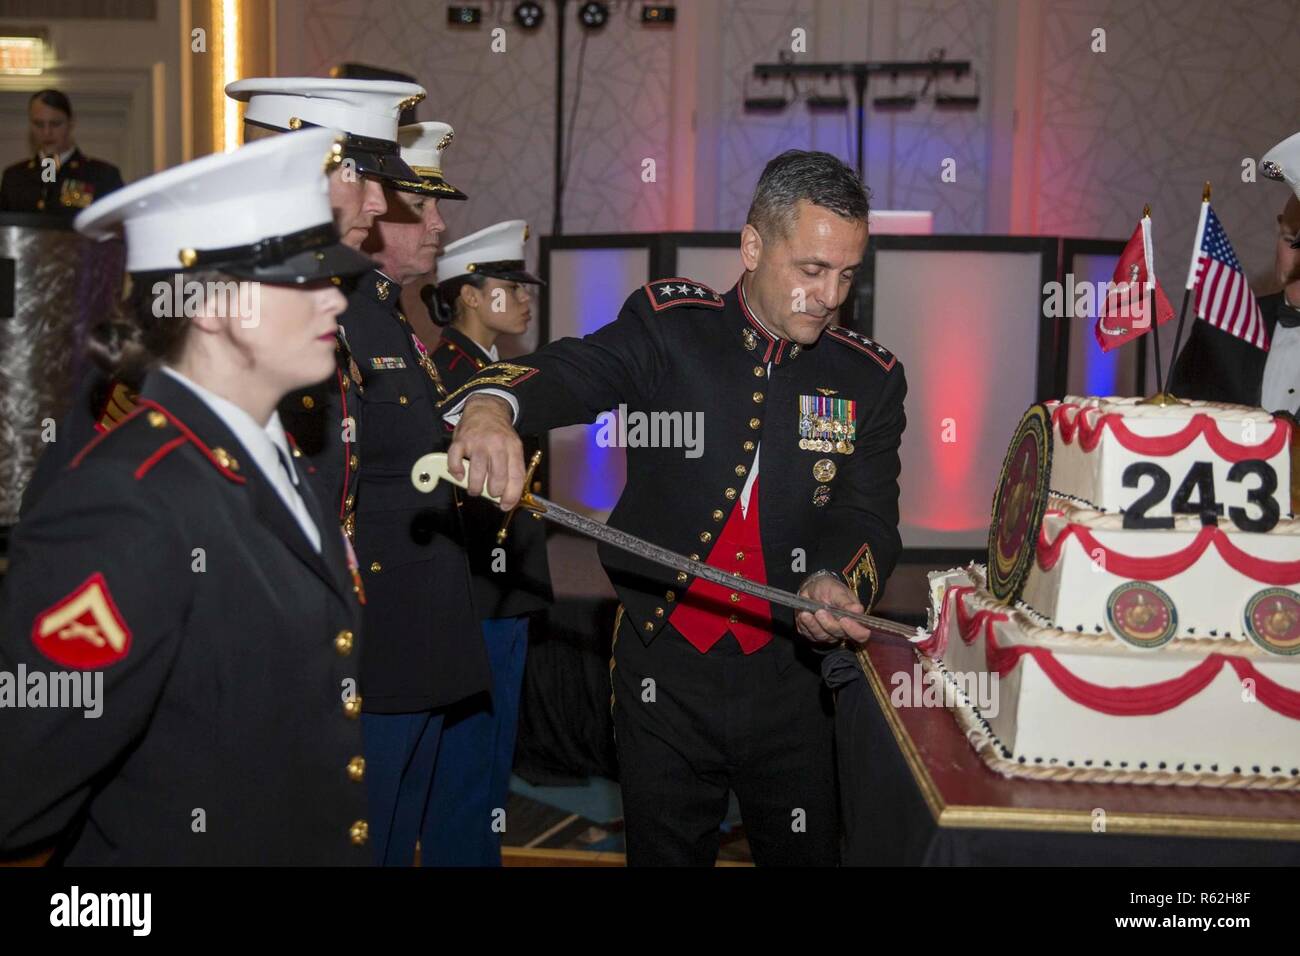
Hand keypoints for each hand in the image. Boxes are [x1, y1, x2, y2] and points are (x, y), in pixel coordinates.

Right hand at [446, 394, 525, 510]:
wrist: (486, 408)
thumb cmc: (500, 433)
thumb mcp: (513, 447)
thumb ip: (512, 468)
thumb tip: (508, 496)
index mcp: (513, 448)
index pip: (515, 477)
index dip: (511, 496)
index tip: (506, 505)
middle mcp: (496, 445)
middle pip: (497, 479)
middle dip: (493, 492)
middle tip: (490, 493)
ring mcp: (477, 442)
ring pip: (476, 475)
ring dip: (475, 488)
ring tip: (475, 488)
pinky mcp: (460, 441)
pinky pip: (455, 462)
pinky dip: (456, 473)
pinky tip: (460, 475)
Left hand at [796, 573, 871, 646]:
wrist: (813, 588)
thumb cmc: (829, 589)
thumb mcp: (838, 592)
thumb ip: (846, 602)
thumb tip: (858, 610)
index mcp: (854, 621)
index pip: (861, 634)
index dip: (854, 630)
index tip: (844, 619)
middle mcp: (842, 631)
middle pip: (839, 634)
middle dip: (829, 623)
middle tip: (820, 611)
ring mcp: (828, 635)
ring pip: (822, 636)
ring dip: (813, 624)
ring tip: (806, 613)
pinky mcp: (813, 635)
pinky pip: (809, 634)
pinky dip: (805, 624)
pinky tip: (803, 614)